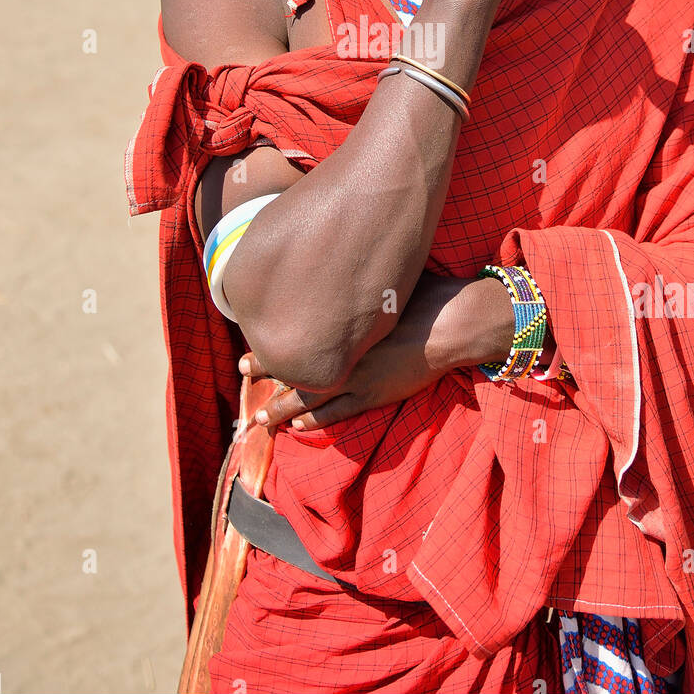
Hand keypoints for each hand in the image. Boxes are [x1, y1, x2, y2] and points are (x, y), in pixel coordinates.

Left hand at [246, 271, 467, 429]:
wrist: (451, 323)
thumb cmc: (423, 295)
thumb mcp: (385, 282)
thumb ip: (360, 285)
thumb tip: (342, 264)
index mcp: (342, 326)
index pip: (294, 339)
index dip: (267, 348)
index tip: (246, 350)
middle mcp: (342, 354)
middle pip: (292, 368)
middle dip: (265, 374)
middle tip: (242, 375)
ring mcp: (357, 378)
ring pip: (309, 399)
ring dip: (282, 409)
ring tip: (260, 419)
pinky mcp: (374, 395)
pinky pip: (338, 413)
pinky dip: (317, 422)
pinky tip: (299, 428)